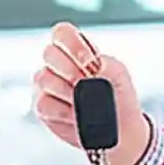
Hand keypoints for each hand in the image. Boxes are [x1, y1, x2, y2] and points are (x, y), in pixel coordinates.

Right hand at [33, 22, 150, 164]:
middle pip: (49, 53)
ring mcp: (47, 86)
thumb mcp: (121, 76)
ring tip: (84, 102)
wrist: (118, 131)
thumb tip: (96, 66)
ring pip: (43, 78)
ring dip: (67, 92)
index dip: (71, 43)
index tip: (88, 60)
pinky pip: (43, 104)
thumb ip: (109, 64)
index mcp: (77, 51)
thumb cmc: (118, 99)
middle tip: (85, 83)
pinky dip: (62, 112)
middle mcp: (58, 65)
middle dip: (70, 69)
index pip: (62, 33)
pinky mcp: (43, 107)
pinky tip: (75, 115)